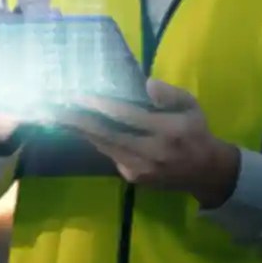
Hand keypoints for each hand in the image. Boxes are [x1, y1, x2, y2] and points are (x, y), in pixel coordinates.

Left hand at [55, 78, 240, 208]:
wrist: (206, 173)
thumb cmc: (195, 132)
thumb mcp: (192, 107)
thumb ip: (170, 94)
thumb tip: (146, 83)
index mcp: (168, 131)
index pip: (128, 116)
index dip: (102, 105)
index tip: (79, 94)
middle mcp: (152, 152)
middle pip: (108, 134)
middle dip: (79, 120)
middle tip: (55, 107)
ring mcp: (140, 169)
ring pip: (104, 146)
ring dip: (80, 131)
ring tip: (59, 115)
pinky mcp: (133, 178)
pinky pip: (109, 155)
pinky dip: (94, 141)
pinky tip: (79, 129)